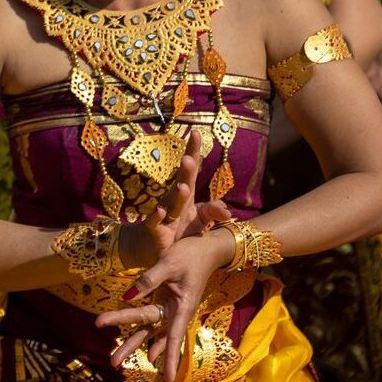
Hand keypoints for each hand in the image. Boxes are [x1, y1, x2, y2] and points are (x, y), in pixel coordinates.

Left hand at [98, 227, 233, 381]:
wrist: (206, 249)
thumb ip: (148, 280)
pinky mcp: (166, 302)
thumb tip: (128, 296)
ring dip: (132, 342)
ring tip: (115, 359)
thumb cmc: (190, 255)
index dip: (168, 356)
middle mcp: (177, 312)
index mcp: (182, 306)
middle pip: (149, 331)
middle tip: (113, 362)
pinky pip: (152, 320)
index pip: (172, 335)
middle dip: (131, 346)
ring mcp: (171, 308)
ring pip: (148, 328)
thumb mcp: (168, 264)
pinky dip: (146, 334)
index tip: (168, 377)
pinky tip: (144, 351)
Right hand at [116, 131, 231, 271]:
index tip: (196, 133)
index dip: (193, 152)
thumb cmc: (178, 230)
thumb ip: (213, 212)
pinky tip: (161, 211)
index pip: (191, 171)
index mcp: (185, 195)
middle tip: (189, 158)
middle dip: (185, 171)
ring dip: (177, 196)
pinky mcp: (155, 230)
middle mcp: (173, 200)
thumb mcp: (199, 221)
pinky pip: (155, 222)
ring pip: (171, 203)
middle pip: (181, 182)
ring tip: (184, 187)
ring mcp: (163, 214)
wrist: (152, 248)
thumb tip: (229, 211)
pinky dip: (157, 216)